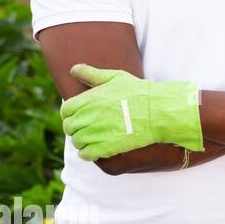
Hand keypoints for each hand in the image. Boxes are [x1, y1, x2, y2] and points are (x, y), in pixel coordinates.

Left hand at [60, 64, 203, 160]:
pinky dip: (88, 154)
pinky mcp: (105, 148)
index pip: (66, 110)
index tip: (81, 116)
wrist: (158, 111)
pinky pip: (86, 154)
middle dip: (77, 128)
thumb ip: (92, 74)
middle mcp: (89, 116)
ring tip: (95, 139)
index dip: (71, 114)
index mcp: (88, 100)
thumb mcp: (116, 77)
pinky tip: (98, 150)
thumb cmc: (139, 93)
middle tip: (89, 128)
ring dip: (83, 141)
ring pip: (77, 142)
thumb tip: (73, 69)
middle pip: (69, 127)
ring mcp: (96, 133)